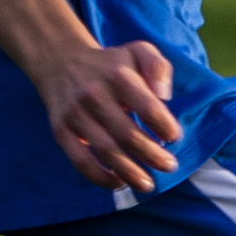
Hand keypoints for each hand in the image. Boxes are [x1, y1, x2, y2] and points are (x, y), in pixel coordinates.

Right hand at [39, 37, 181, 192]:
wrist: (61, 62)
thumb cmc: (111, 63)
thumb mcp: (139, 51)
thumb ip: (158, 67)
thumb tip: (165, 96)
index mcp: (119, 76)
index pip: (148, 107)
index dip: (165, 127)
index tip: (174, 138)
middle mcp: (95, 95)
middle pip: (128, 134)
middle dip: (152, 156)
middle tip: (169, 166)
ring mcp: (76, 114)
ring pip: (106, 151)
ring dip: (130, 172)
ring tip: (148, 184)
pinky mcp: (61, 130)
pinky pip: (80, 161)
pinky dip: (100, 178)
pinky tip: (119, 183)